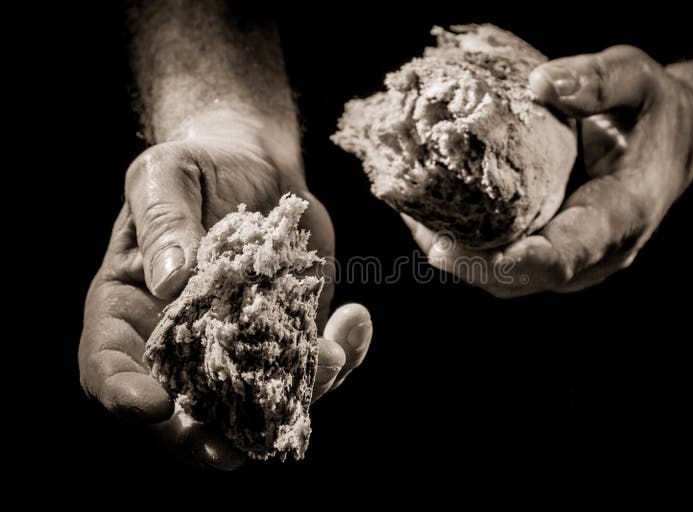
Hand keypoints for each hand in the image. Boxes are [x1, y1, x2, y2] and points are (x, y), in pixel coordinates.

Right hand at [78, 121, 372, 468]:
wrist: (255, 166)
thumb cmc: (196, 165)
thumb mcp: (166, 173)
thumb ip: (163, 219)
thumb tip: (169, 279)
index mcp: (129, 309)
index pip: (110, 363)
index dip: (122, 392)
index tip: (152, 404)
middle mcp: (182, 342)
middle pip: (182, 407)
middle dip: (204, 437)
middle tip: (233, 453)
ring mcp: (240, 345)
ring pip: (258, 399)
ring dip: (295, 396)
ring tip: (331, 358)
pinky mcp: (289, 336)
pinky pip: (311, 367)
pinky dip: (340, 356)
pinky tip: (355, 320)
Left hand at [403, 45, 692, 295]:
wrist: (672, 142)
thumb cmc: (654, 112)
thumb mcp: (640, 79)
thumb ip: (601, 80)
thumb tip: (540, 84)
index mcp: (621, 214)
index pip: (566, 255)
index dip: (518, 262)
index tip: (469, 253)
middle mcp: (596, 251)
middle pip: (523, 280)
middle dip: (470, 265)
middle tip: (424, 233)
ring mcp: (573, 259)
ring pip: (508, 281)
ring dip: (461, 260)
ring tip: (417, 224)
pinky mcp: (552, 250)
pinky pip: (506, 263)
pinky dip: (468, 248)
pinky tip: (433, 219)